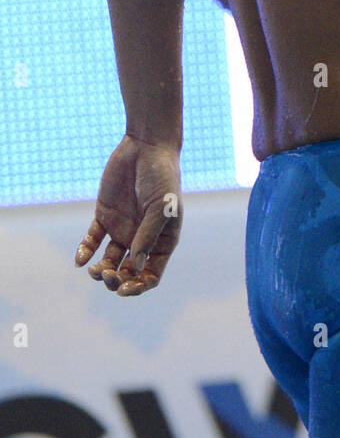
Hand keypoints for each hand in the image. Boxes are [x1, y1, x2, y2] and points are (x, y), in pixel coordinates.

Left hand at [75, 135, 181, 295]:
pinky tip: (80, 260)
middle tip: (107, 275)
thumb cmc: (162, 177)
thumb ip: (148, 236)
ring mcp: (123, 229)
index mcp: (162, 241)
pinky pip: (93, 240)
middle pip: (128, 272)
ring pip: (109, 260)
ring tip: (94, 270)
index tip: (124, 289)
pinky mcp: (105, 217)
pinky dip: (85, 251)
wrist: (146, 148)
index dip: (139, 286)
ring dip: (101, 270)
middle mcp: (142, 239)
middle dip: (117, 280)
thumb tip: (137, 265)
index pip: (151, 274)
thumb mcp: (161, 207)